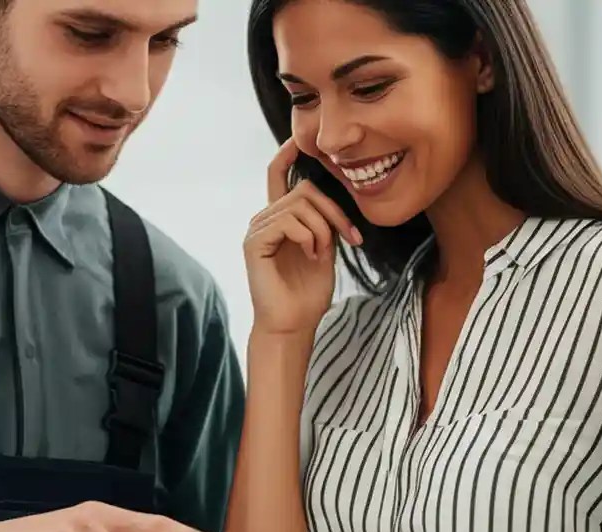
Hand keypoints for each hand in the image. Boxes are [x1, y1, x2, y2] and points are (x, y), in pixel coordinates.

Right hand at [245, 138, 361, 336]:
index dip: (287, 154)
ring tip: (324, 253)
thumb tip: (328, 197)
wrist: (294, 323)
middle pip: (303, 190)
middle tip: (348, 237)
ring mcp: (257, 229)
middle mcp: (264, 219)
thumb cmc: (308, 291)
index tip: (299, 138)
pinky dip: (309, 236)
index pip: (278, 175)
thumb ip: (323, 220)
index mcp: (280, 218)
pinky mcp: (254, 242)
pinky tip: (311, 255)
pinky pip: (289, 221)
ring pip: (300, 205)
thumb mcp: (325, 247)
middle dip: (333, 211)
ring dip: (323, 229)